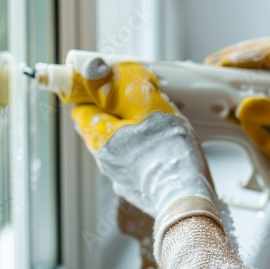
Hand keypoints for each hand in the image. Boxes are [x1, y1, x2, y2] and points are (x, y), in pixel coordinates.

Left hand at [60, 57, 222, 254]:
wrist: (188, 200)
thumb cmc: (168, 152)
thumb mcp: (146, 105)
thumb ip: (121, 85)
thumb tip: (97, 68)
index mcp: (101, 138)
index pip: (81, 110)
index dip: (92, 94)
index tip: (107, 85)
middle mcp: (106, 161)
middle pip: (103, 128)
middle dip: (119, 113)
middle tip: (142, 101)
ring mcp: (123, 179)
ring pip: (123, 147)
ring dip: (136, 133)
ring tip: (161, 124)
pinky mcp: (142, 191)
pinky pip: (139, 165)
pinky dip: (148, 153)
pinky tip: (168, 149)